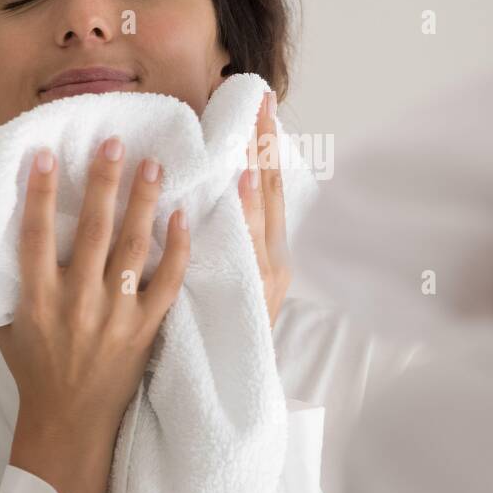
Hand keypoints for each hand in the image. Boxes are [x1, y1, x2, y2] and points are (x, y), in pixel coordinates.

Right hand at [0, 136, 189, 492]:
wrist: (69, 423)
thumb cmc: (35, 371)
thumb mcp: (7, 327)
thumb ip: (2, 285)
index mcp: (38, 300)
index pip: (37, 235)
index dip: (41, 194)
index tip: (46, 154)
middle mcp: (76, 303)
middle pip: (93, 232)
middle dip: (104, 183)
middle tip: (115, 143)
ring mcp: (115, 316)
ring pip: (132, 249)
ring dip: (142, 203)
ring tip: (154, 165)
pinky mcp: (146, 329)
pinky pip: (167, 282)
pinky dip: (177, 248)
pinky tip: (182, 216)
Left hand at [239, 90, 289, 328]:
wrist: (232, 390)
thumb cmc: (227, 335)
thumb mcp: (236, 282)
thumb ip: (232, 242)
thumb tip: (219, 191)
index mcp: (270, 254)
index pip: (271, 186)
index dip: (266, 145)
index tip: (260, 104)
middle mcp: (272, 262)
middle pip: (273, 192)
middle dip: (266, 146)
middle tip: (261, 102)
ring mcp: (262, 280)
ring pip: (263, 217)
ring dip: (259, 172)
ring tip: (254, 137)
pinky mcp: (249, 296)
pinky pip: (248, 249)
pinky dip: (249, 215)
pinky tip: (245, 185)